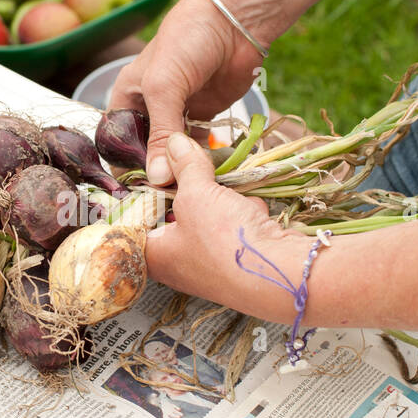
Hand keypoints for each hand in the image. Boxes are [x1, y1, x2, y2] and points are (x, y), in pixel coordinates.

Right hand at [109, 0, 264, 184]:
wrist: (235, 20)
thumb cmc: (188, 41)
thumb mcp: (164, 87)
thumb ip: (161, 134)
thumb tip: (157, 179)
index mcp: (127, 96)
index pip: (118, 140)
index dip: (125, 166)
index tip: (138, 193)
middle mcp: (150, 108)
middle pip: (147, 151)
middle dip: (155, 173)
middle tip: (166, 200)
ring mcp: (179, 114)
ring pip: (174, 152)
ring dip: (180, 170)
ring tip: (187, 194)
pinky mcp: (206, 117)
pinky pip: (199, 148)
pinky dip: (202, 161)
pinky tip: (205, 177)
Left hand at [145, 132, 309, 323]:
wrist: (281, 273)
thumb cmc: (224, 242)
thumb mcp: (197, 193)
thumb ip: (184, 166)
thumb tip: (174, 144)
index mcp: (154, 254)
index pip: (135, 219)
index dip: (144, 192)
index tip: (156, 170)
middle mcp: (178, 265)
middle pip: (175, 214)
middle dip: (192, 192)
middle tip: (196, 172)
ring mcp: (210, 265)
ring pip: (209, 218)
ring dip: (222, 201)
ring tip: (230, 194)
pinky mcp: (239, 262)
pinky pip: (234, 228)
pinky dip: (244, 216)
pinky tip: (252, 213)